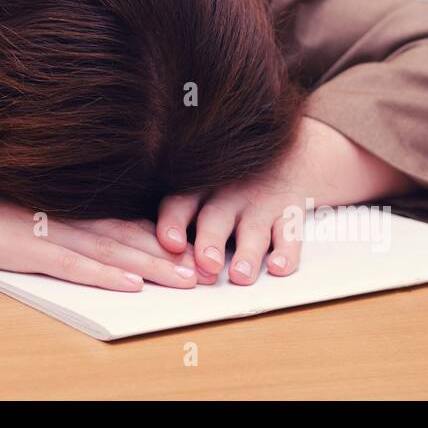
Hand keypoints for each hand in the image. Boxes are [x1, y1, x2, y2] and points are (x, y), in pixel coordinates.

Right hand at [0, 146, 201, 290]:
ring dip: (151, 266)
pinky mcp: (23, 247)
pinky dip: (105, 274)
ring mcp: (42, 229)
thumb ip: (34, 212)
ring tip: (187, 279)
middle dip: (169, 252)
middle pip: (125, 234)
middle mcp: (57, 213)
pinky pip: (73, 264)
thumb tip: (55, 223)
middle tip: (207, 265)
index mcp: (55, 202)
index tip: (188, 241)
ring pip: (111, 250)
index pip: (116, 218)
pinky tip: (131, 283)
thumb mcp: (4, 203)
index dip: (155, 232)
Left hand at [154, 117, 414, 284]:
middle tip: (206, 263)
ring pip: (253, 230)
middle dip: (210, 240)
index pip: (180, 202)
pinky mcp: (291, 211)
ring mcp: (261, 203)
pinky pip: (291, 233)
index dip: (173, 222)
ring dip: (246, 253)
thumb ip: (175, 209)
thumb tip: (137, 246)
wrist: (289, 151)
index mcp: (200, 187)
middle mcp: (229, 194)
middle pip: (216, 217)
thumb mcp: (202, 180)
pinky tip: (279, 267)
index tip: (169, 243)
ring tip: (239, 276)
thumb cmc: (229, 177)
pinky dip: (287, 252)